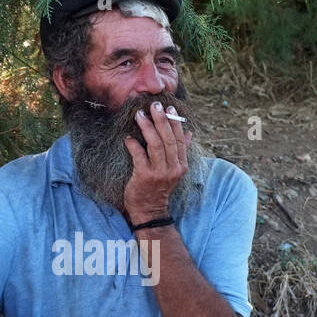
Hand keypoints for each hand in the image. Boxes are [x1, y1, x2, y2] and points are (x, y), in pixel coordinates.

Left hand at [122, 101, 193, 224]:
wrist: (149, 210)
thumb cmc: (158, 188)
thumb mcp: (173, 170)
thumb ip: (181, 151)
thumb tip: (189, 132)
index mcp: (181, 165)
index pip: (180, 140)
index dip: (175, 122)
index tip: (169, 108)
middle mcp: (173, 169)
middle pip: (169, 139)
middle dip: (161, 120)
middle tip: (155, 105)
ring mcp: (159, 173)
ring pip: (155, 145)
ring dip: (147, 127)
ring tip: (140, 115)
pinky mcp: (145, 176)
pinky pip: (139, 156)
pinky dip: (133, 145)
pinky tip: (128, 138)